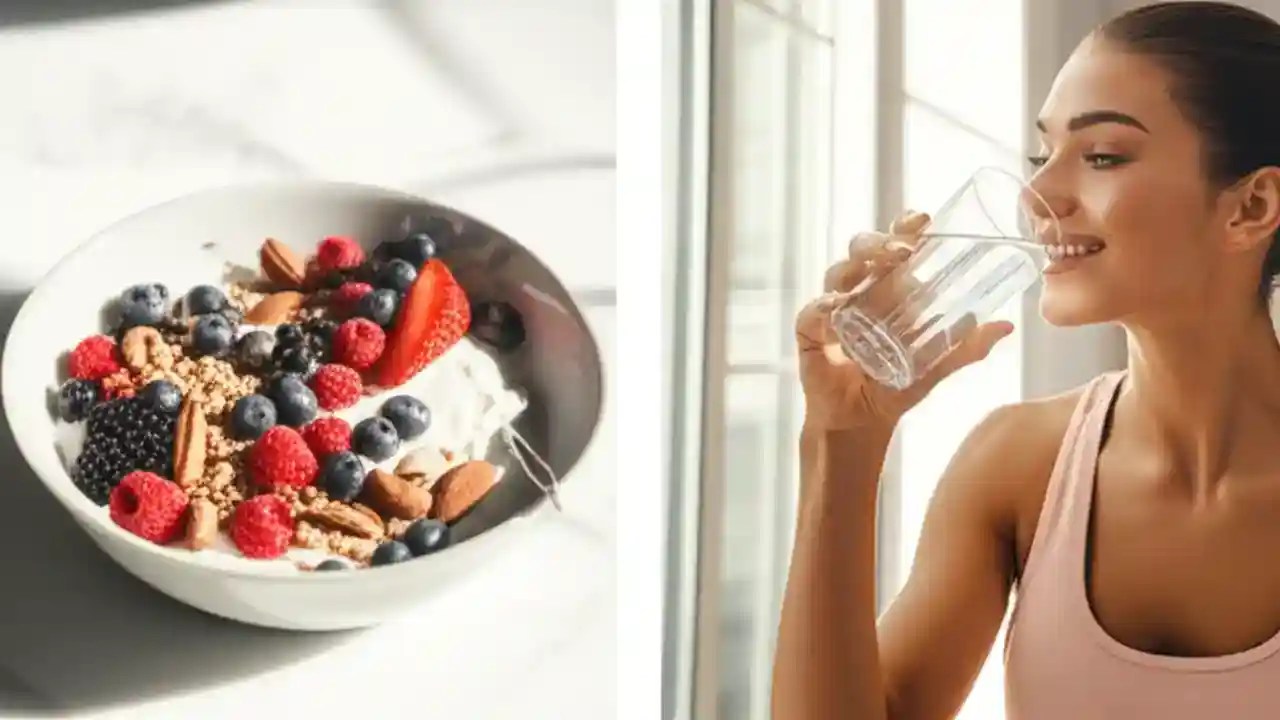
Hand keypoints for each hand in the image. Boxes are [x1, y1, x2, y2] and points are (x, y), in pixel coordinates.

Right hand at [795, 210, 1014, 429]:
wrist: (861, 422)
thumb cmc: (894, 386)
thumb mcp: (936, 366)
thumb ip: (966, 347)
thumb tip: (1007, 326)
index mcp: (889, 289)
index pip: (894, 246)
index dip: (905, 228)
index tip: (923, 220)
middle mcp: (859, 291)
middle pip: (863, 250)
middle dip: (879, 243)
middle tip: (902, 252)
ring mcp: (832, 309)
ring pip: (837, 274)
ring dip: (854, 267)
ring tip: (873, 272)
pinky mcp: (810, 332)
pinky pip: (812, 313)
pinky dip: (822, 306)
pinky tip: (835, 307)